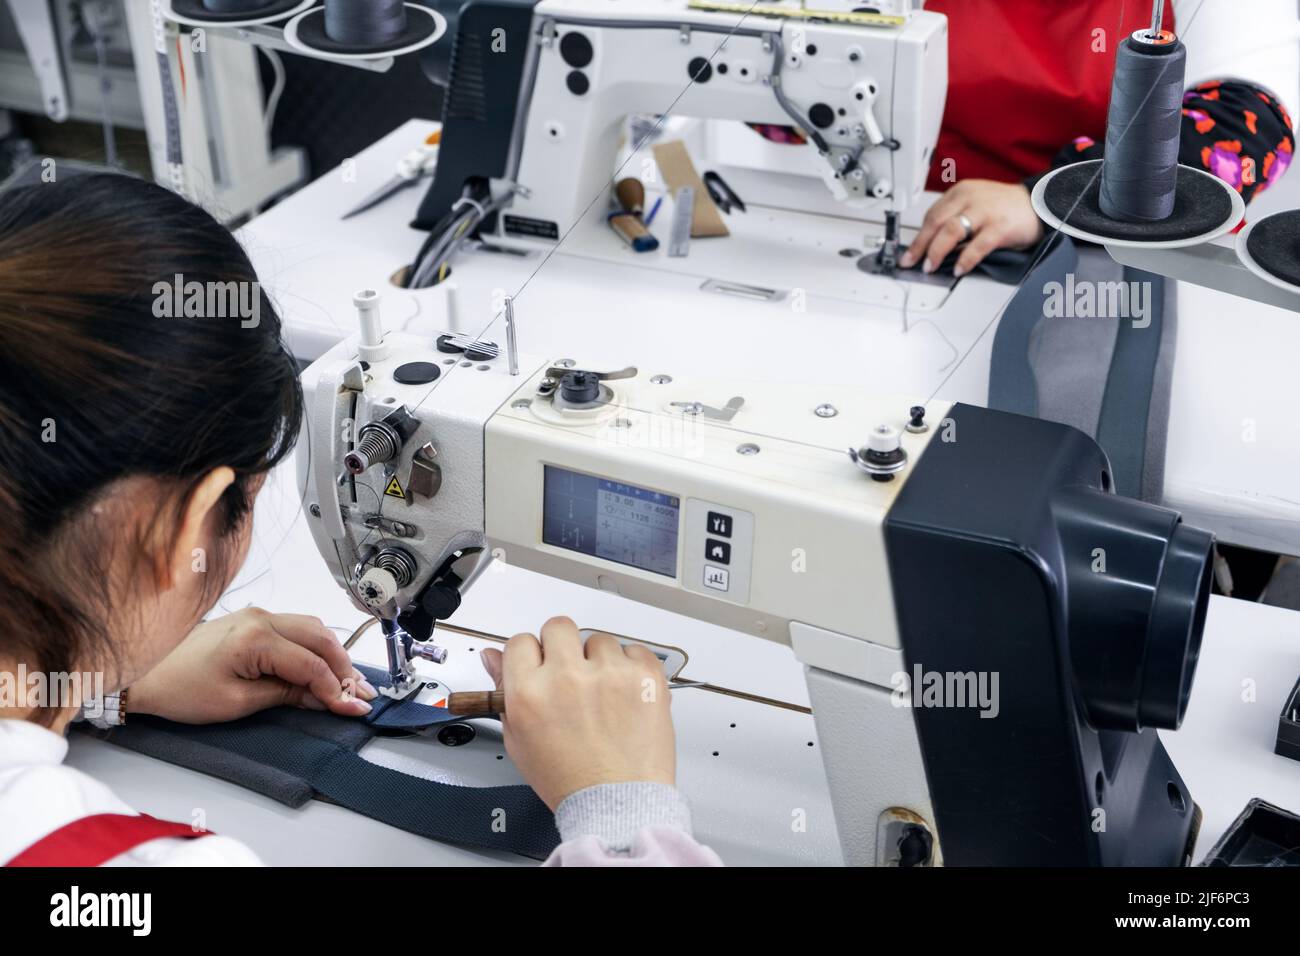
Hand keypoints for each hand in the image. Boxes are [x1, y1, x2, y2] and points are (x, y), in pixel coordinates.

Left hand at [130, 609, 377, 723]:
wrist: (145, 673)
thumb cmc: (181, 689)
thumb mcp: (238, 702)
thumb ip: (287, 695)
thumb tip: (325, 698)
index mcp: (255, 638)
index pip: (312, 664)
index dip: (337, 689)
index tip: (353, 707)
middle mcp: (261, 618)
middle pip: (321, 638)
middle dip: (345, 668)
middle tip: (360, 694)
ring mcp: (257, 615)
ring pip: (313, 628)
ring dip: (333, 655)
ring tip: (347, 682)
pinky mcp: (253, 620)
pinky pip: (297, 627)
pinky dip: (316, 646)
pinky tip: (323, 665)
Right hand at [480, 616, 674, 809]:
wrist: (618, 802)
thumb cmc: (571, 780)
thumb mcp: (519, 741)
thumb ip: (503, 692)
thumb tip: (492, 657)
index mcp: (530, 692)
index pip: (521, 641)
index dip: (532, 656)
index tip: (542, 668)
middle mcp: (567, 677)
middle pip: (559, 627)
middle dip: (563, 647)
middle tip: (572, 675)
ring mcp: (609, 673)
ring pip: (598, 639)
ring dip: (599, 660)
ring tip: (603, 696)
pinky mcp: (644, 676)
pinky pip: (635, 650)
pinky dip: (631, 668)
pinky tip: (625, 696)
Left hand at [899, 179, 1043, 277]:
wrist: (1039, 203)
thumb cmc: (1004, 208)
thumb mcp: (974, 205)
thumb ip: (954, 220)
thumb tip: (932, 246)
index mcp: (960, 192)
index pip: (931, 215)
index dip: (918, 236)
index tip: (909, 253)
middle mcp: (970, 198)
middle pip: (936, 222)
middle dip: (920, 245)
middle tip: (912, 262)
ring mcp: (985, 211)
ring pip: (951, 230)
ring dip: (936, 251)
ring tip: (931, 266)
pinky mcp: (1000, 226)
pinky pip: (977, 245)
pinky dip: (964, 259)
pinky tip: (958, 269)